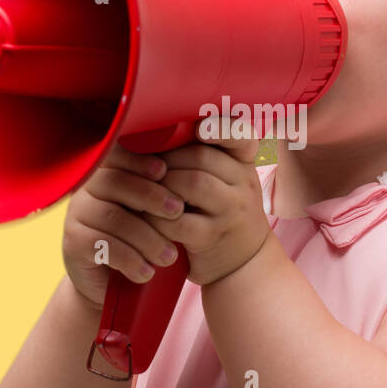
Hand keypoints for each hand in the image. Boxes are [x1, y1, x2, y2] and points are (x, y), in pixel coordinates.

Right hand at [61, 140, 185, 308]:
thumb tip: (194, 172)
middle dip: (151, 195)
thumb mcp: (157, 215)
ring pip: (114, 217)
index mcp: (107, 173)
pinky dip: (130, 260)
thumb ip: (167, 191)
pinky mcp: (73, 243)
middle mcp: (87, 190)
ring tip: (170, 256)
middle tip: (178, 212)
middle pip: (116, 182)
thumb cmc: (145, 241)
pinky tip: (146, 273)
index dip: (140, 161)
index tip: (164, 171)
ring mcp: (76, 216)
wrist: (115, 286)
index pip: (118, 156)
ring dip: (148, 237)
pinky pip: (102, 246)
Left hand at [142, 120, 270, 285]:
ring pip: (193, 184)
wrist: (242, 260)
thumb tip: (155, 128)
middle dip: (167, 157)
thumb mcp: (226, 180)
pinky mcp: (212, 237)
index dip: (221, 128)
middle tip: (142, 161)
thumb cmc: (221, 210)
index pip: (242, 136)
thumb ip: (205, 155)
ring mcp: (231, 211)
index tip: (199, 128)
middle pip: (202, 157)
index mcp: (244, 163)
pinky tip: (143, 213)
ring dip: (161, 183)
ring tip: (142, 185)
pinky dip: (155, 215)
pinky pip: (179, 221)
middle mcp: (244, 183)